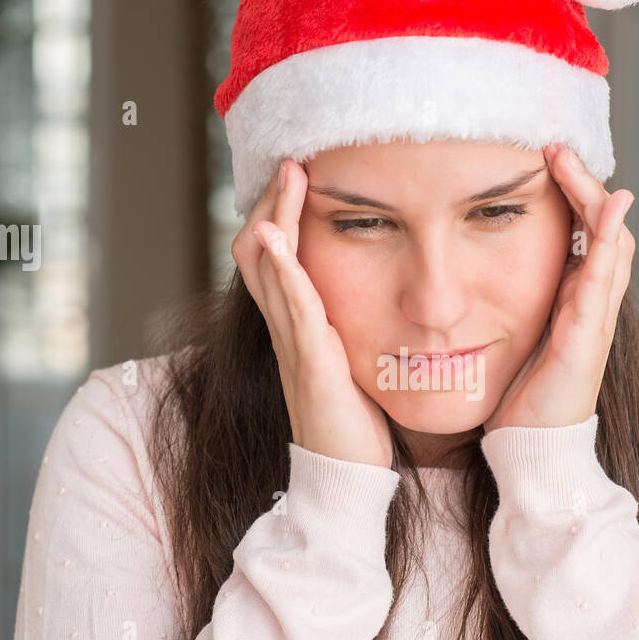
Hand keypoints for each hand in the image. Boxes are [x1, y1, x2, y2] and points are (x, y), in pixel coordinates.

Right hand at [230, 159, 393, 467]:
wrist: (347, 478)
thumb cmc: (356, 424)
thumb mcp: (354, 363)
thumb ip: (352, 330)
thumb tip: (379, 295)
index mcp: (298, 326)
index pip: (276, 257)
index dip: (280, 214)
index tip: (299, 173)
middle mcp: (287, 330)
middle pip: (260, 251)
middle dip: (273, 202)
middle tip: (290, 161)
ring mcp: (294, 345)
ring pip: (268, 269)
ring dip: (275, 219)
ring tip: (287, 177)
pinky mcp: (310, 365)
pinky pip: (291, 309)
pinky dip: (283, 271)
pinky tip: (280, 239)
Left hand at [482, 143, 635, 432]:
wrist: (529, 446)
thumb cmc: (518, 394)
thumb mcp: (511, 333)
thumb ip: (506, 299)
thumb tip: (473, 264)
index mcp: (572, 301)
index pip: (585, 233)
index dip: (572, 194)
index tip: (545, 157)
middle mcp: (591, 305)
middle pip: (606, 229)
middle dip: (585, 185)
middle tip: (560, 147)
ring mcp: (594, 321)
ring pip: (612, 247)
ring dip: (597, 200)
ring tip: (576, 163)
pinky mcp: (586, 339)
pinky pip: (603, 283)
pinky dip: (608, 244)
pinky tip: (608, 212)